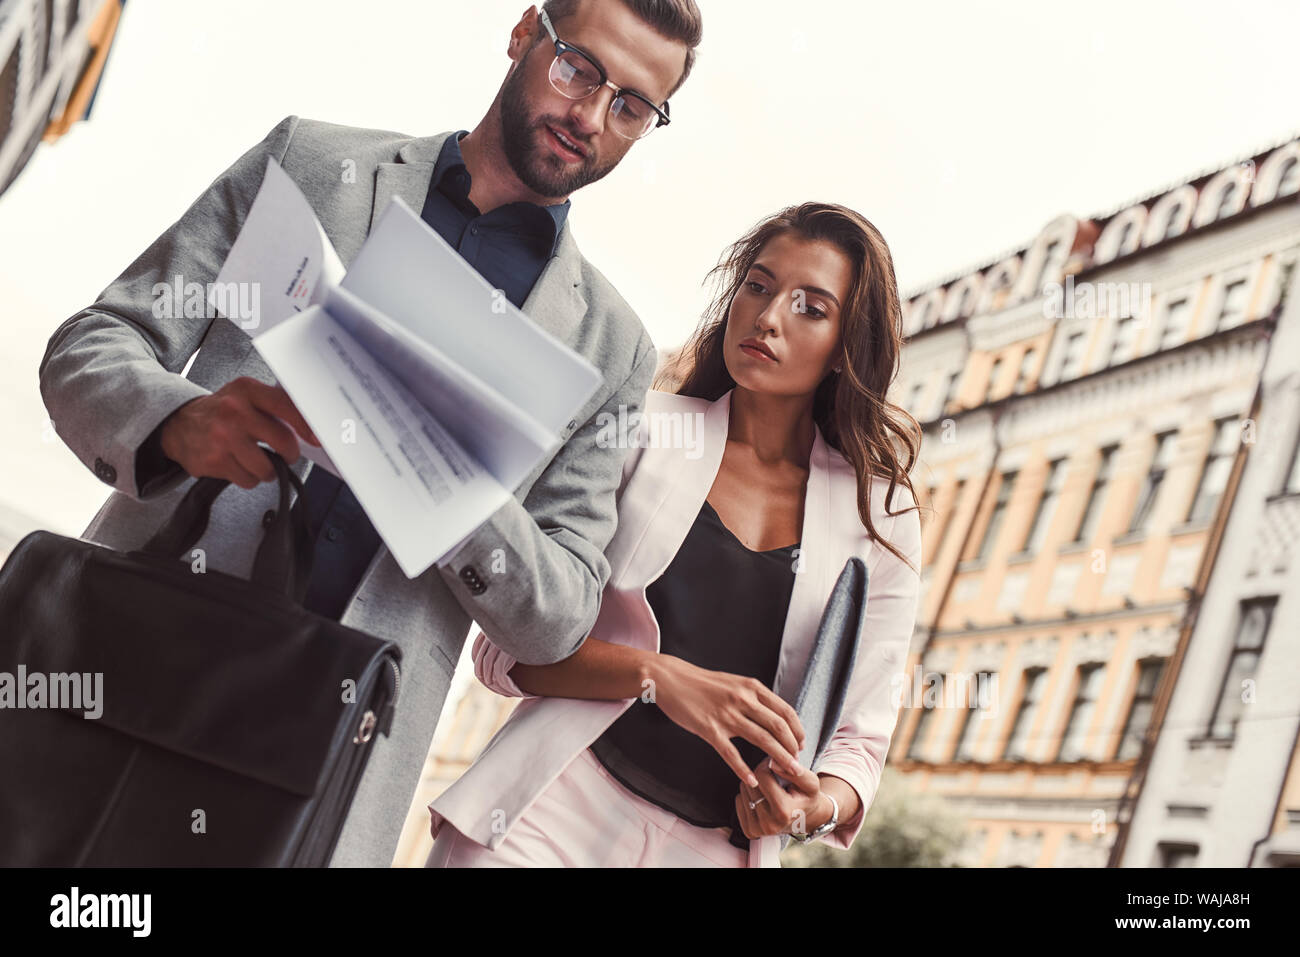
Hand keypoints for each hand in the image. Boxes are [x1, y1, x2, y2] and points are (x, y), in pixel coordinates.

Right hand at [159, 377, 319, 488]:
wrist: (178, 424)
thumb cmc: (222, 412)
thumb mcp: (246, 396)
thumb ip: (275, 404)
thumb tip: (310, 423)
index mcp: (247, 391)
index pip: (286, 406)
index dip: (306, 426)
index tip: (316, 439)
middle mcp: (234, 412)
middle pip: (283, 442)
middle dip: (289, 454)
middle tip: (286, 454)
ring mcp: (222, 437)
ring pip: (266, 468)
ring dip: (267, 470)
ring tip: (258, 460)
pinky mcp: (213, 461)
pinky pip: (248, 480)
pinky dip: (248, 478)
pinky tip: (239, 464)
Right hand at [647, 654, 805, 786]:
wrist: (670, 678)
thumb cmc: (702, 683)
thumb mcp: (734, 682)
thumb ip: (753, 696)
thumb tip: (773, 715)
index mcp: (751, 687)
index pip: (785, 710)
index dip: (797, 730)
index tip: (801, 744)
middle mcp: (743, 699)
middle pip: (778, 726)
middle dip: (793, 747)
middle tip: (797, 763)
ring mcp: (726, 714)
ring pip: (762, 739)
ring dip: (779, 758)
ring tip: (788, 772)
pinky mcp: (709, 729)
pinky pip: (731, 753)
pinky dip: (744, 769)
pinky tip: (752, 781)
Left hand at [733, 759, 828, 839]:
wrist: (805, 817)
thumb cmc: (807, 797)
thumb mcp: (810, 782)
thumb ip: (795, 772)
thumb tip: (772, 763)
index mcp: (783, 812)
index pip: (761, 775)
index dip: (768, 765)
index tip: (777, 766)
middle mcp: (769, 824)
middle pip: (750, 783)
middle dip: (761, 775)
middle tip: (775, 780)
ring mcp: (757, 830)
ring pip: (743, 791)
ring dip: (754, 785)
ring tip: (770, 790)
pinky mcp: (749, 831)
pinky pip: (739, 801)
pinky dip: (749, 796)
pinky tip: (763, 799)